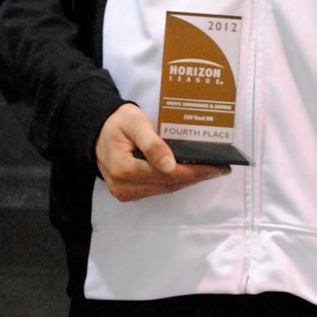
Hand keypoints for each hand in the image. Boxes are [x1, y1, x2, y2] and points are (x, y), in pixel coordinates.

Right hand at [95, 102, 230, 200]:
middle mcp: (124, 187)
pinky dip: (176, 181)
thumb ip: (151, 143)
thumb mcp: (134, 123)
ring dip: (189, 180)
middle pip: (168, 185)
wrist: (96, 132)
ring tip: (211, 171)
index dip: (193, 172)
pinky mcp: (129, 193)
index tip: (215, 167)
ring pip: (165, 189)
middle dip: (196, 176)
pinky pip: (158, 189)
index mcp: (123, 169)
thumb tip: (170, 165)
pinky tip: (191, 173)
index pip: (166, 175)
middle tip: (221, 168)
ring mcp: (126, 193)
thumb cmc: (117, 123)